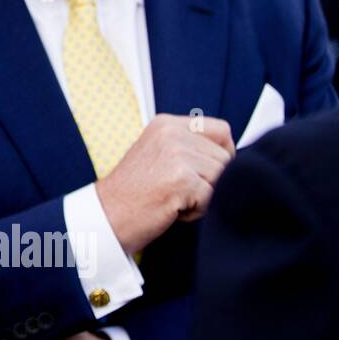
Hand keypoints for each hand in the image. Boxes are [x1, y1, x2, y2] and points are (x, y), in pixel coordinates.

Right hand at [96, 113, 234, 256]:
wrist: (106, 215)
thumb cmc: (133, 193)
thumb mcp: (157, 154)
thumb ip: (188, 147)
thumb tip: (231, 156)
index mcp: (166, 124)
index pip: (221, 130)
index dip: (223, 153)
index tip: (206, 172)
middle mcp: (171, 133)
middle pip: (225, 157)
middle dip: (211, 180)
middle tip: (180, 191)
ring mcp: (176, 154)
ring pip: (222, 178)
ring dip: (205, 196)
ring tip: (175, 199)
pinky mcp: (181, 178)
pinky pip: (213, 197)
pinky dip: (197, 211)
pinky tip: (172, 209)